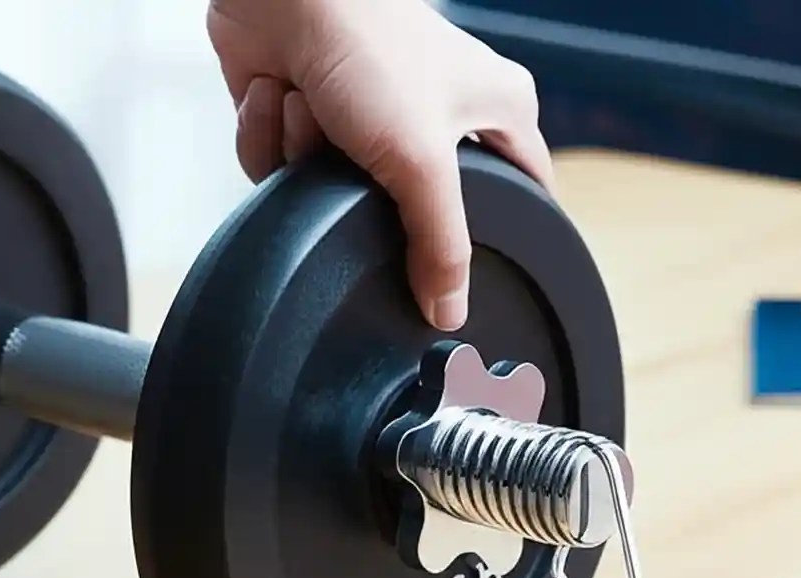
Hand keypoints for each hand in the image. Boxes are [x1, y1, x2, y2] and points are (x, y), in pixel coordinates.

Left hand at [207, 0, 554, 330]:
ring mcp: (370, 112)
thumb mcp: (422, 162)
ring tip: (317, 107)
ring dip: (312, 154)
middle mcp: (438, 110)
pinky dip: (274, 135)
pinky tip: (280, 94)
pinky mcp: (310, 111)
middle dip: (373, 195)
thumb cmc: (369, 44)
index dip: (508, 231)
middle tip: (369, 174)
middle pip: (416, 206)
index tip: (476, 270)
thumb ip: (441, 245)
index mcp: (495, 108)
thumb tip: (449, 310)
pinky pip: (288, 164)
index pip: (526, 190)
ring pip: (340, 189)